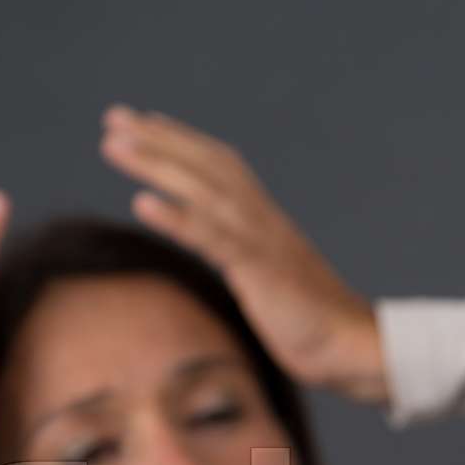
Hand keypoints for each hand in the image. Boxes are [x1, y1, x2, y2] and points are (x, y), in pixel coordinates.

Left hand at [99, 105, 386, 402]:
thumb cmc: (315, 326)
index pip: (220, 167)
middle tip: (114, 117)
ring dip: (156, 164)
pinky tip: (141, 202)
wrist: (352, 347)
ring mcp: (262, 242)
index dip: (182, 141)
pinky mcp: (261, 270)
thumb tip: (228, 267)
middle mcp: (262, 220)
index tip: (144, 122)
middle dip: (158, 139)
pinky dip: (177, 217)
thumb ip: (248, 265)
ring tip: (112, 145)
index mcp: (265, 222)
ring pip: (204, 190)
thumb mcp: (273, 285)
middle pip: (206, 165)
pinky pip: (214, 238)